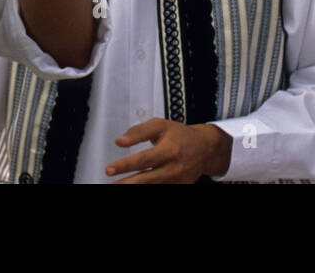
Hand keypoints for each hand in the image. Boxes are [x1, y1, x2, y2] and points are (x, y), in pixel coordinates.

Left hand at [106, 119, 231, 183]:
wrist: (205, 149)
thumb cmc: (180, 135)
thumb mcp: (161, 125)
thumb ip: (139, 131)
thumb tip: (120, 141)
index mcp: (168, 150)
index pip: (143, 160)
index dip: (125, 165)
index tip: (109, 169)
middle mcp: (173, 168)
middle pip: (145, 179)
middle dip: (126, 183)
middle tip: (111, 184)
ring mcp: (176, 180)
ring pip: (152, 187)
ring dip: (135, 186)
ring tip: (118, 186)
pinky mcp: (178, 187)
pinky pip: (160, 188)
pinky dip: (148, 188)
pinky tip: (135, 185)